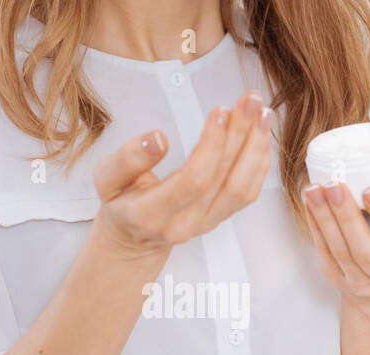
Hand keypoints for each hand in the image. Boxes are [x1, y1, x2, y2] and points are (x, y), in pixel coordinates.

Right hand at [92, 89, 272, 257]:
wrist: (135, 238)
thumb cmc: (118, 200)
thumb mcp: (105, 179)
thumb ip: (128, 160)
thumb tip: (158, 137)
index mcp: (152, 214)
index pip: (193, 180)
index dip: (211, 146)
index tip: (220, 112)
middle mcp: (187, 223)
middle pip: (224, 180)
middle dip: (240, 135)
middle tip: (251, 100)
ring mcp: (208, 223)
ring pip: (243, 189)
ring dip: (257, 148)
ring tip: (263, 113)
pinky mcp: (222, 218)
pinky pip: (248, 193)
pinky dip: (259, 163)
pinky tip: (262, 136)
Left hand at [302, 174, 369, 318]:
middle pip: (366, 252)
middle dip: (348, 217)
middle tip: (335, 185)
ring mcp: (363, 284)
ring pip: (340, 252)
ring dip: (325, 218)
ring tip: (315, 190)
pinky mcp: (339, 281)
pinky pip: (324, 252)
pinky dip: (316, 226)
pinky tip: (311, 204)